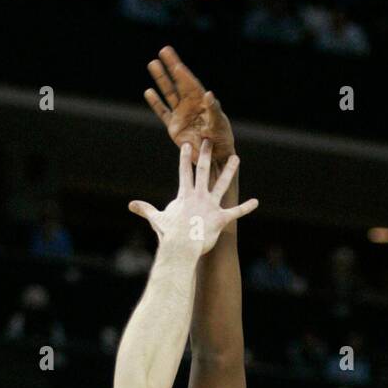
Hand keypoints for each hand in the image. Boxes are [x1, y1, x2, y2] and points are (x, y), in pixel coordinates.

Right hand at [129, 139, 256, 256]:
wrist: (181, 246)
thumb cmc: (169, 234)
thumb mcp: (156, 219)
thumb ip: (145, 209)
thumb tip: (131, 205)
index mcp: (185, 195)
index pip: (184, 172)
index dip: (185, 158)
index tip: (187, 144)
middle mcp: (199, 196)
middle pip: (203, 171)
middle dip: (206, 155)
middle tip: (210, 141)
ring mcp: (211, 206)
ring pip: (222, 184)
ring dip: (229, 171)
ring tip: (236, 158)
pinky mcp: (221, 218)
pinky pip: (236, 212)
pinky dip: (246, 207)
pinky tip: (256, 202)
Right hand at [145, 47, 234, 165]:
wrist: (214, 157)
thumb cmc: (222, 139)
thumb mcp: (219, 124)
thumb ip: (214, 110)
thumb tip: (209, 94)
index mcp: (202, 101)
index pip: (191, 84)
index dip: (184, 74)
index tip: (177, 64)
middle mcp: (190, 104)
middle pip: (178, 82)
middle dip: (171, 66)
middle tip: (164, 50)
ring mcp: (181, 114)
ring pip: (168, 93)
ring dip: (161, 78)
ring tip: (153, 63)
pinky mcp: (174, 127)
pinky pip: (163, 112)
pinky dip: (156, 103)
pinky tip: (149, 91)